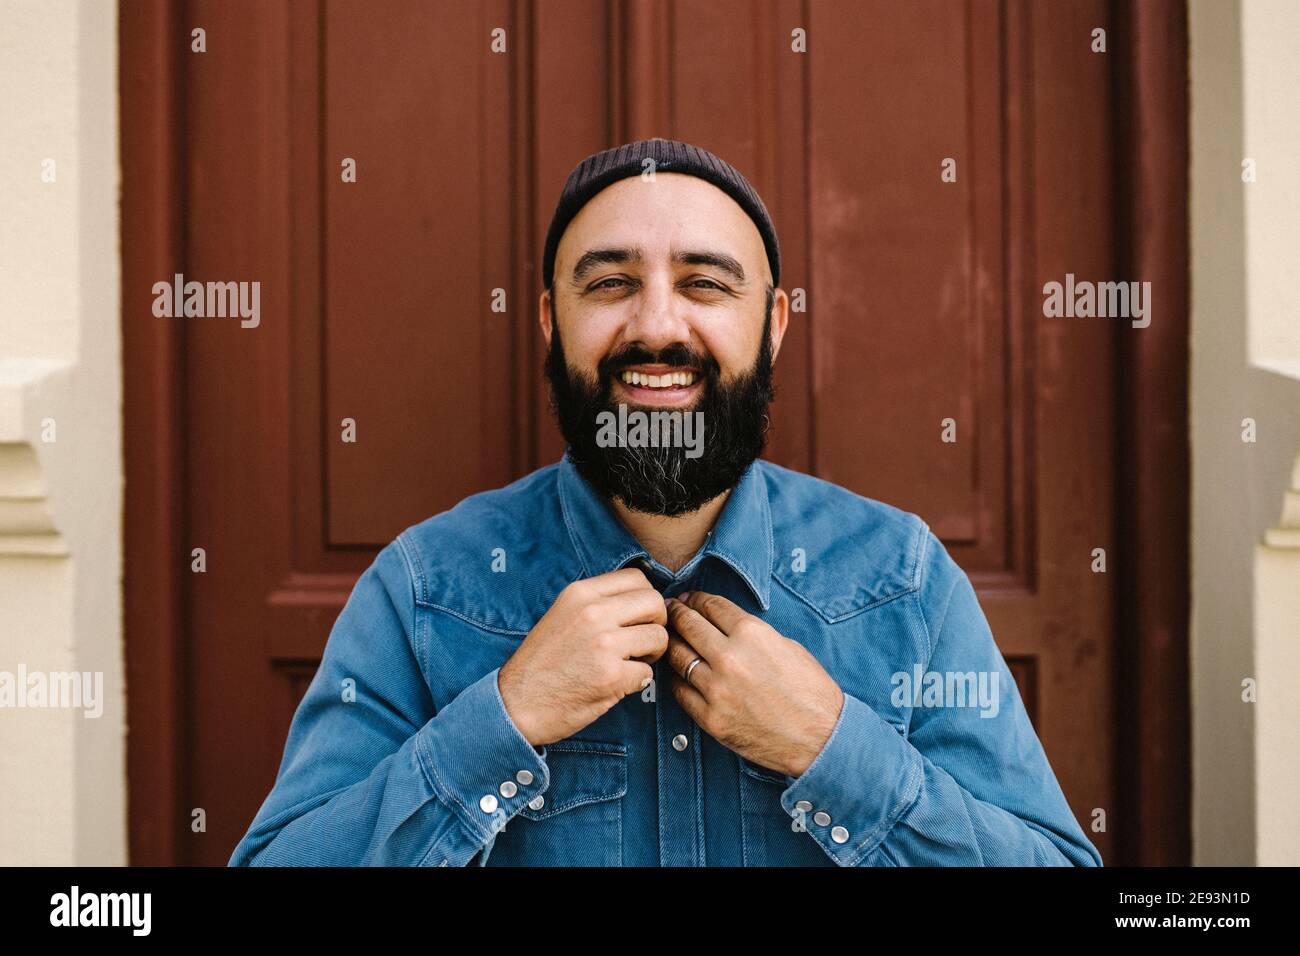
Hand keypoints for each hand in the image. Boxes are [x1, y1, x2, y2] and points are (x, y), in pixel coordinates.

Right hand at [499, 567, 668, 745]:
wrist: (516, 703)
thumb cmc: (542, 662)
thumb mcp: (563, 614)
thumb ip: (598, 603)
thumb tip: (642, 599)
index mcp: (581, 593)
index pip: (637, 578)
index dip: (645, 598)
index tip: (637, 617)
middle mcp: (593, 613)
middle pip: (655, 602)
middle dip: (656, 623)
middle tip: (641, 641)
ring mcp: (603, 644)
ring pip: (659, 636)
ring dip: (651, 653)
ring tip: (630, 662)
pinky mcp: (611, 676)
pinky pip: (648, 672)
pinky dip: (638, 681)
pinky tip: (618, 684)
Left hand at [665, 591, 843, 778]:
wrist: (821, 738)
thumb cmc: (811, 692)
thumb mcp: (787, 646)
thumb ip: (753, 633)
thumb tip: (724, 624)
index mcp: (752, 633)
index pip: (711, 605)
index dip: (695, 598)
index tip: (688, 598)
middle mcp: (730, 658)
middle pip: (688, 625)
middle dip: (677, 614)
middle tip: (670, 610)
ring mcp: (717, 689)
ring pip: (678, 656)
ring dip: (672, 643)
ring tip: (669, 638)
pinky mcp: (710, 718)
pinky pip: (680, 691)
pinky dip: (677, 678)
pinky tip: (678, 672)